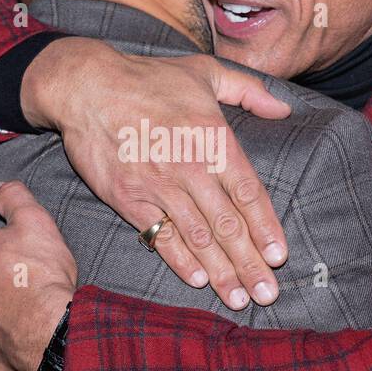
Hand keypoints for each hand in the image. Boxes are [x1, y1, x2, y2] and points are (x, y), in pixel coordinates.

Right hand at [21, 37, 291, 310]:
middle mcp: (190, 167)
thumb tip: (284, 110)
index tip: (280, 256)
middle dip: (250, 263)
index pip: (249, 194)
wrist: (87, 86)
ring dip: (220, 272)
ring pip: (197, 238)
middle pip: (227, 225)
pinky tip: (197, 280)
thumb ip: (249, 91)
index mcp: (214, 139)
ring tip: (238, 298)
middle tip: (268, 293)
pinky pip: (160, 236)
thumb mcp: (205, 72)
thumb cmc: (149, 78)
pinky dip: (180, 261)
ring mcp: (158, 186)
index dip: (266, 228)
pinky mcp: (128, 199)